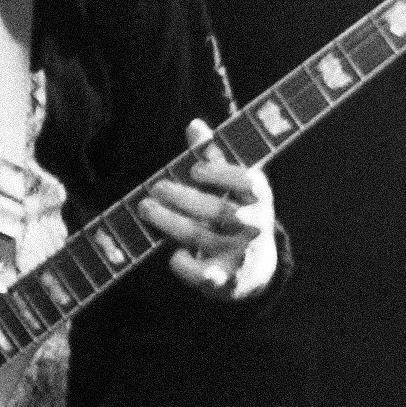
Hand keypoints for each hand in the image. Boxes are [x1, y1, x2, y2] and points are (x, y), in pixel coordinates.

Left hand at [147, 149, 285, 298]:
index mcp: (259, 199)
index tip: (194, 170)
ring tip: (146, 208)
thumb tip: (194, 126)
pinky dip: (187, 267)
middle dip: (185, 198)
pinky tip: (174, 256)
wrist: (253, 268)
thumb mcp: (231, 186)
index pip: (251, 183)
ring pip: (205, 238)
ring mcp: (242, 254)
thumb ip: (213, 157)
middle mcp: (255, 227)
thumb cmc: (235, 214)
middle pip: (222, 211)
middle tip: (155, 188)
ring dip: (172, 223)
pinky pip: (206, 276)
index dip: (223, 175)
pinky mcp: (227, 280)